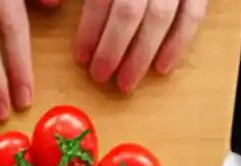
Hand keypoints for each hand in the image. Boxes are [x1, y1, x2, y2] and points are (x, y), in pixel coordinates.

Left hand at [73, 0, 206, 93]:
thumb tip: (48, 4)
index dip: (89, 29)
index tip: (80, 57)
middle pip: (128, 10)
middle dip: (113, 48)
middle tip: (100, 76)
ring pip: (159, 17)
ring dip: (142, 54)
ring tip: (126, 82)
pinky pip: (192, 15)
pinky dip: (178, 43)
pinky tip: (162, 68)